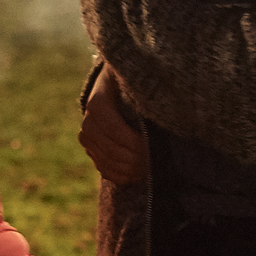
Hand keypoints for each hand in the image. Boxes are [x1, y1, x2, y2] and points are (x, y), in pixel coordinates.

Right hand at [78, 64, 146, 185]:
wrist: (117, 85)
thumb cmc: (132, 81)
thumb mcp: (136, 79)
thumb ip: (146, 90)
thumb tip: (168, 103)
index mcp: (98, 101)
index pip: (113, 128)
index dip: (132, 141)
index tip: (151, 146)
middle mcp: (88, 121)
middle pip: (110, 148)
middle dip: (134, 158)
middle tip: (155, 162)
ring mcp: (87, 137)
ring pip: (105, 161)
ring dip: (128, 170)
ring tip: (149, 170)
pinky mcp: (91, 149)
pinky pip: (103, 169)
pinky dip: (119, 176)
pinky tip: (136, 176)